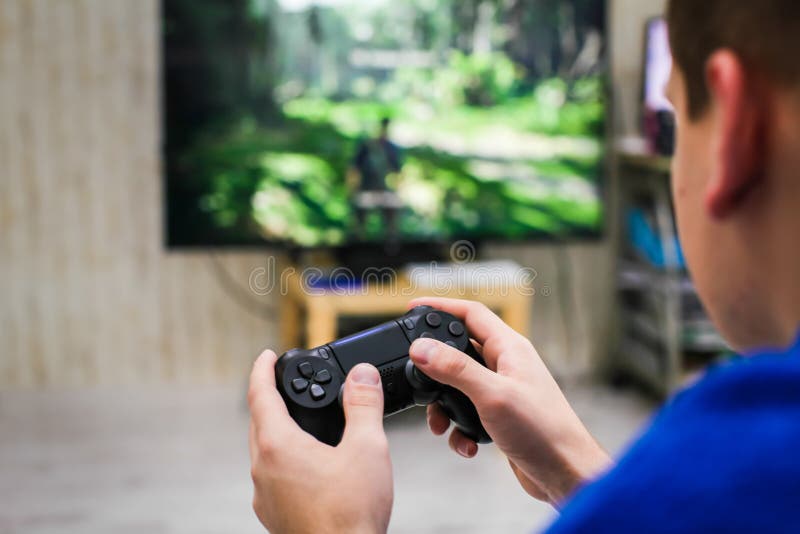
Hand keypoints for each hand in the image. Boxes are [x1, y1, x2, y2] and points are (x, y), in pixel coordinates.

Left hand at [248, 350, 392, 533]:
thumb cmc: (351, 514)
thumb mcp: (367, 448)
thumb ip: (363, 405)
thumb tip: (362, 375)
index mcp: (278, 446)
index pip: (259, 395)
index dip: (262, 370)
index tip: (267, 355)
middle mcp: (263, 469)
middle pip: (258, 422)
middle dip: (270, 398)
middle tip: (286, 384)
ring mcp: (265, 495)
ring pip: (263, 450)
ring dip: (276, 429)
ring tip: (300, 421)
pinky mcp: (274, 514)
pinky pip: (271, 475)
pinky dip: (283, 458)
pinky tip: (308, 464)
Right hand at [408, 298, 611, 506]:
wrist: (566, 474)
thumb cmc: (544, 431)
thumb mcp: (493, 395)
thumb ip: (455, 369)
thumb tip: (422, 348)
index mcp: (510, 348)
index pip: (471, 313)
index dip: (441, 306)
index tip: (413, 307)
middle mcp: (506, 364)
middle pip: (459, 349)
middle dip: (435, 366)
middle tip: (416, 376)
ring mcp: (503, 389)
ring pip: (459, 385)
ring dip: (445, 405)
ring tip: (440, 424)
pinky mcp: (500, 415)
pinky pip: (468, 412)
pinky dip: (459, 428)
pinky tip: (465, 443)